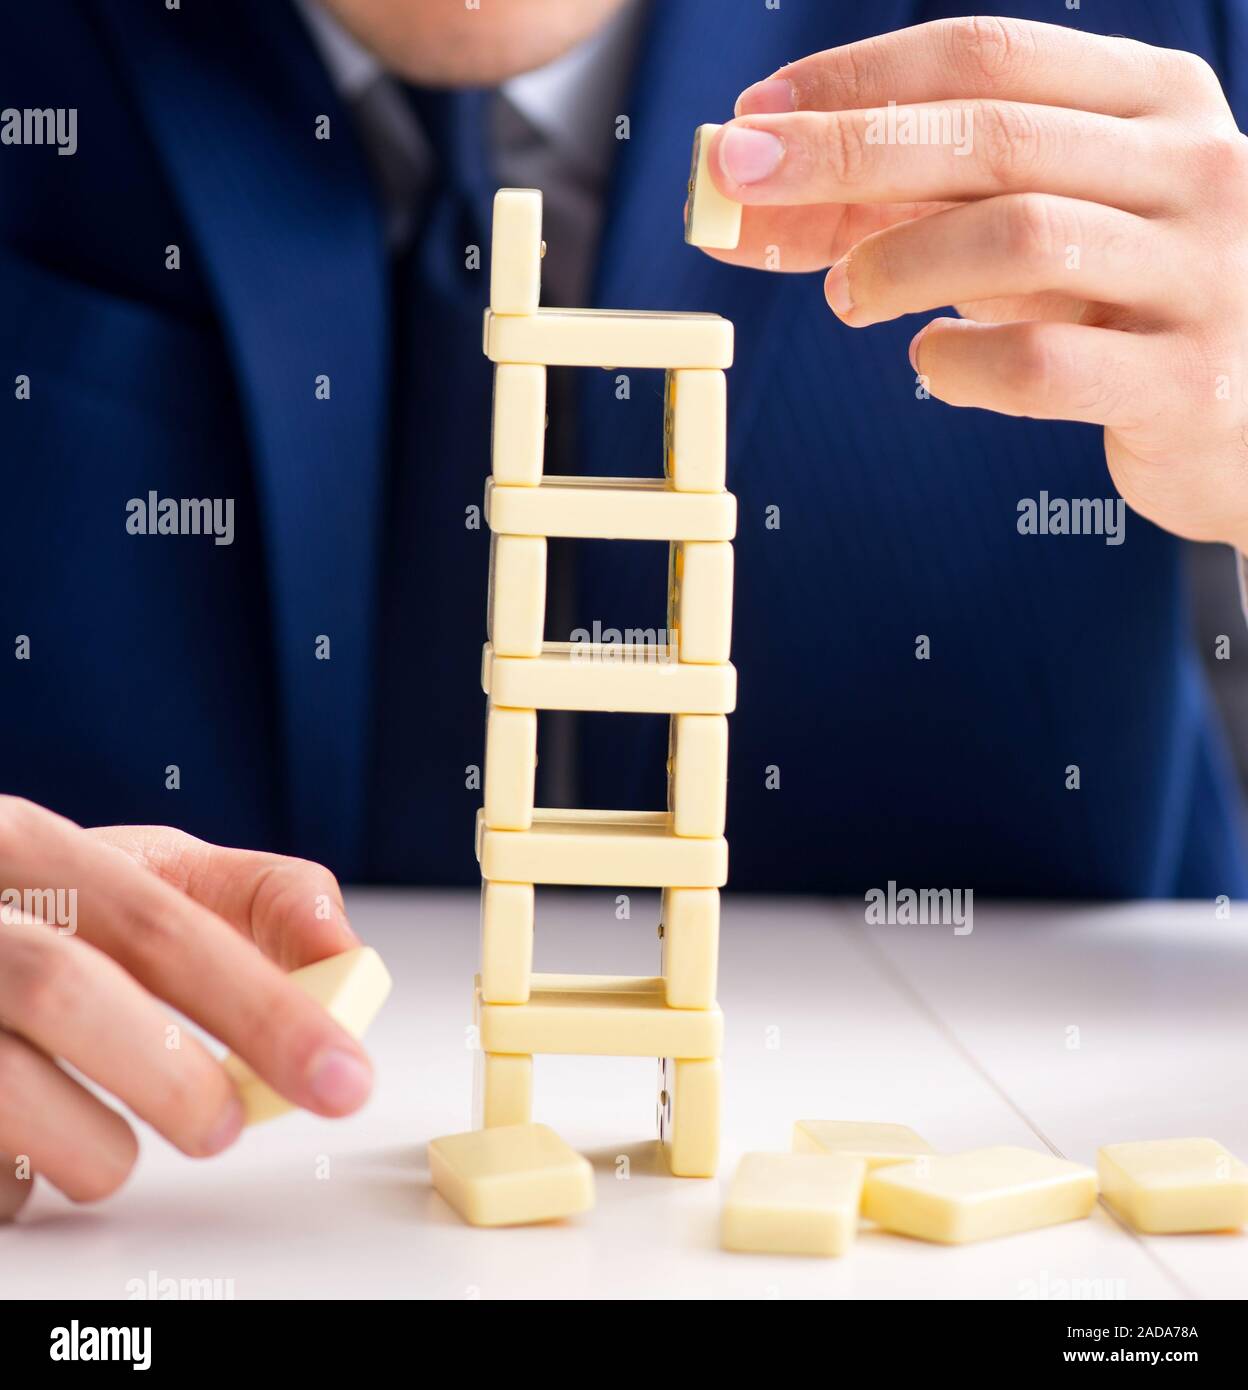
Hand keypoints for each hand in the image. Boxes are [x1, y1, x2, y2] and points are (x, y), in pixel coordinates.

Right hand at [0, 799, 371, 1218]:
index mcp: (33, 847)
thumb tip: (348, 958)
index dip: (263, 1007)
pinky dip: (18, 1176)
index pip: (166, 924)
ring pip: (4, 1086)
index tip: (341, 1075)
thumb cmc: (53, 909)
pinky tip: (29, 1155)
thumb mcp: (148, 874)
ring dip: (91, 1145)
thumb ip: (258, 900)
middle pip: (69, 991)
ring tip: (116, 1152)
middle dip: (174, 1079)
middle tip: (226, 1129)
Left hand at [705, 16, 1247, 550]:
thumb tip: (763, 202)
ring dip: (896, 262)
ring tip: (846, 297)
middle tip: (742, 177)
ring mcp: (1201, 275)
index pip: (987, 56)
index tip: (756, 113)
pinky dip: (956, 363)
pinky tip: (932, 363)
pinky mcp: (1184, 382)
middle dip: (845, 150)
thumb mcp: (1044, 229)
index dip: (857, 78)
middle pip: (992, 131)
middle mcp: (1191, 170)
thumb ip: (925, 206)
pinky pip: (1040, 364)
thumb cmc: (1129, 309)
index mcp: (1155, 104)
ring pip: (1019, 236)